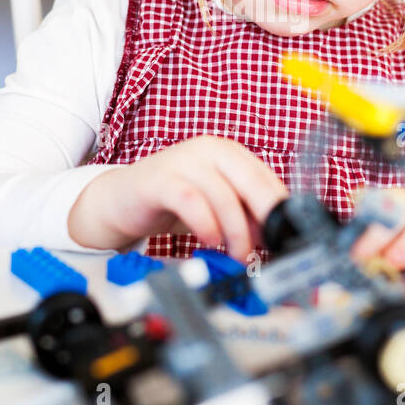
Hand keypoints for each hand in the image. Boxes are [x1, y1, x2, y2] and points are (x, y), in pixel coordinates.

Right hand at [68, 136, 288, 259]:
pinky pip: (191, 202)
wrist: (120, 199)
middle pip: (251, 181)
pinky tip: (210, 241)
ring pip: (223, 196)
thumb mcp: (214, 206)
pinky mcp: (160, 179)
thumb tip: (269, 235)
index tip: (284, 236)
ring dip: (235, 232)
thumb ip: (242, 215)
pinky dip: (206, 225)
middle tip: (266, 248)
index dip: (278, 210)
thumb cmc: (170, 200)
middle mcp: (209, 149)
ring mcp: (183, 161)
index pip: (266, 178)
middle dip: (263, 219)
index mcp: (228, 152)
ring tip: (236, 255)